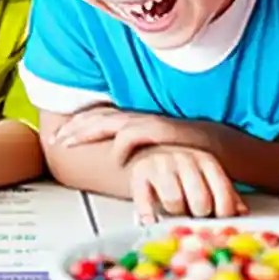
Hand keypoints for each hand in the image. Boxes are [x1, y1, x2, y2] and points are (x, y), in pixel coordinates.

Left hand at [52, 107, 211, 164]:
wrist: (225, 147)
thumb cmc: (189, 152)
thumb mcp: (155, 150)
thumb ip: (135, 152)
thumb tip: (114, 164)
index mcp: (135, 122)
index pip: (100, 117)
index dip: (77, 125)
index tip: (57, 137)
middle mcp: (139, 118)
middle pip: (98, 116)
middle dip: (73, 127)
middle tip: (53, 139)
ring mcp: (151, 123)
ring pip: (110, 120)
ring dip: (87, 131)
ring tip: (68, 142)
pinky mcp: (164, 130)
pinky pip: (136, 134)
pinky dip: (122, 144)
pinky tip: (113, 157)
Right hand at [127, 145, 246, 222]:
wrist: (146, 151)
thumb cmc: (181, 172)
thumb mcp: (206, 177)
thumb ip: (225, 194)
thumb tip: (242, 213)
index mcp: (206, 160)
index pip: (223, 193)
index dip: (224, 215)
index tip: (220, 223)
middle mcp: (184, 158)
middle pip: (200, 201)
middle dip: (199, 215)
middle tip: (195, 215)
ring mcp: (161, 164)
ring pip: (174, 201)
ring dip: (175, 213)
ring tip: (174, 211)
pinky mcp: (139, 172)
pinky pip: (144, 200)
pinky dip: (148, 214)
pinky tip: (151, 221)